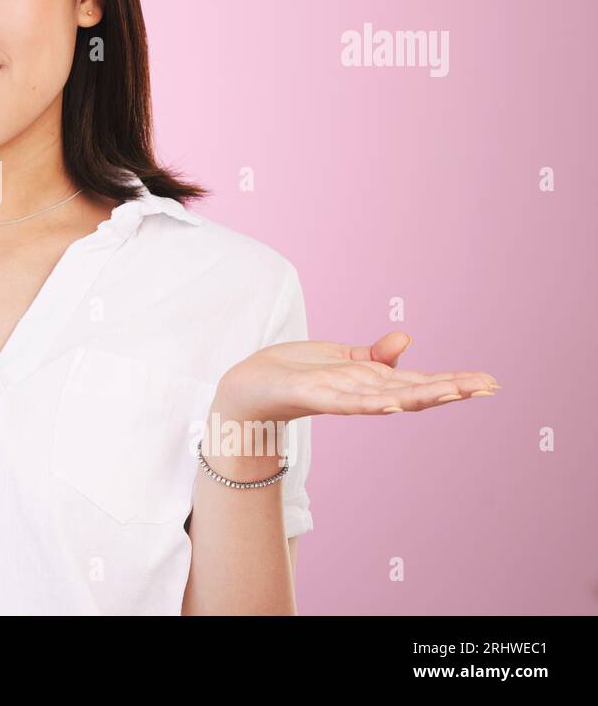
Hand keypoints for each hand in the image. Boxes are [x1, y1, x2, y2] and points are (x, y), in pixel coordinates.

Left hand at [214, 331, 499, 424]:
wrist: (252, 385)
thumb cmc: (297, 372)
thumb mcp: (342, 358)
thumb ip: (374, 355)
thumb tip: (406, 338)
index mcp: (372, 383)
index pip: (420, 382)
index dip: (453, 381)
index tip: (489, 381)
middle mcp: (363, 393)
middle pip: (414, 392)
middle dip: (451, 389)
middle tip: (488, 386)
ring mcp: (342, 397)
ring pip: (389, 398)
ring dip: (421, 396)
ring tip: (454, 393)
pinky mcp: (316, 397)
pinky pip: (348, 403)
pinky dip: (371, 403)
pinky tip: (393, 403)